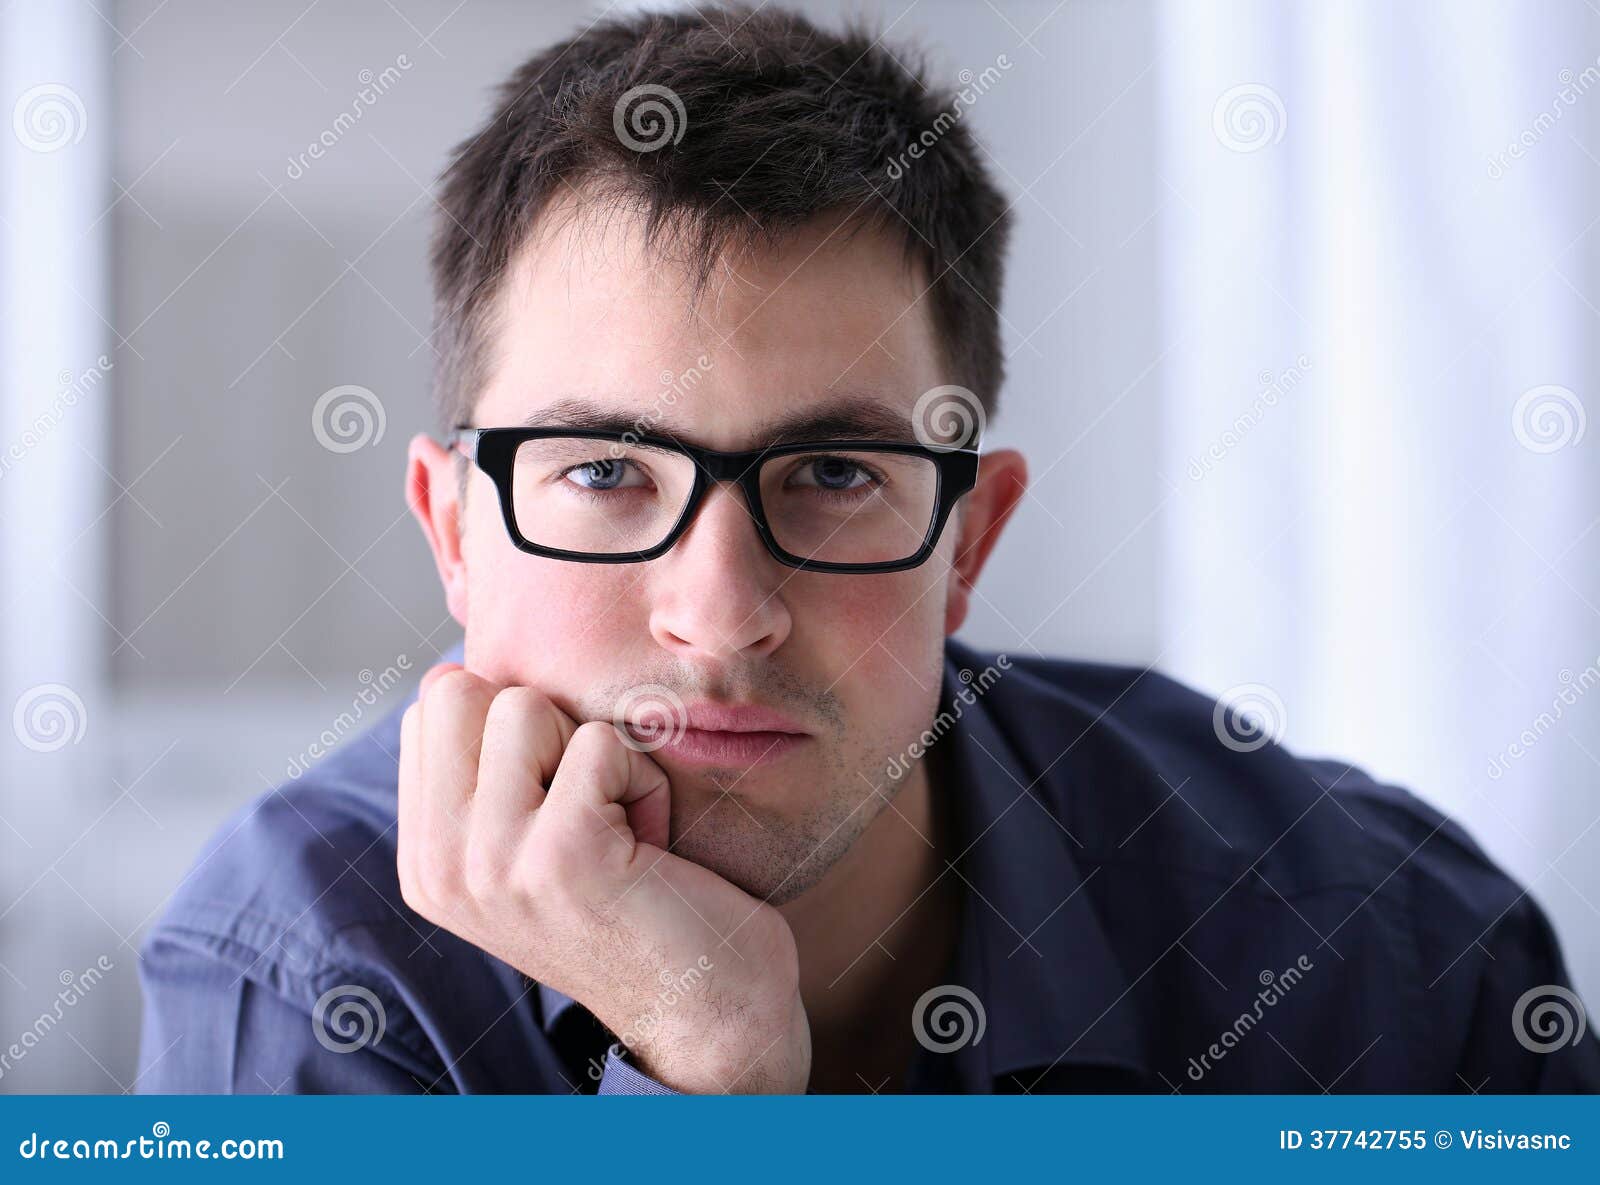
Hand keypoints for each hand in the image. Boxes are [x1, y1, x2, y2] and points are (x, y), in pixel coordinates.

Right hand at [396, 663, 810, 1092]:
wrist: (703, 1010)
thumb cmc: (635, 903)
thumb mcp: (529, 839)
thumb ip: (483, 769)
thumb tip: (450, 669)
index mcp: (424, 858)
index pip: (431, 707)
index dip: (514, 726)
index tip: (555, 801)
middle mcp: (438, 867)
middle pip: (459, 690)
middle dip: (543, 724)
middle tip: (586, 804)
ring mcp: (490, 865)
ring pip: (524, 705)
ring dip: (597, 754)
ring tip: (619, 828)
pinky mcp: (560, 858)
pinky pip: (602, 744)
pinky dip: (646, 784)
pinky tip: (651, 851)